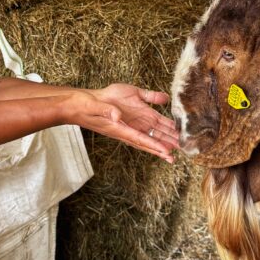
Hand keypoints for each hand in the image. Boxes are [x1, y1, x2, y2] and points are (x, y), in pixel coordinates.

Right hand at [62, 87, 176, 161]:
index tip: (167, 153)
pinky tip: (165, 137)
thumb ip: (107, 111)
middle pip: (148, 142)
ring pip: (149, 137)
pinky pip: (145, 131)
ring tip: (178, 149)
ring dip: (163, 143)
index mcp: (119, 128)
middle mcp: (126, 131)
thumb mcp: (96, 106)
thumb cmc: (86, 105)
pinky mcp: (127, 122)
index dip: (154, 146)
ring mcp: (127, 127)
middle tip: (180, 154)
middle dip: (164, 148)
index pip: (140, 139)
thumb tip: (117, 116)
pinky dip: (156, 135)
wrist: (79, 105)